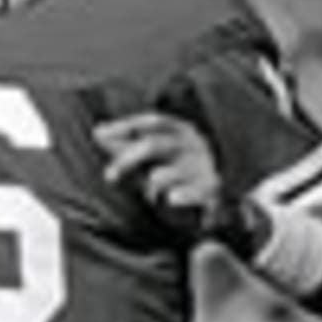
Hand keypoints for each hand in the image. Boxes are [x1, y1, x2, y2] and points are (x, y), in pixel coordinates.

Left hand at [94, 111, 223, 227]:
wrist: (223, 199)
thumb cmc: (183, 172)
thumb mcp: (157, 156)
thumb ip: (129, 145)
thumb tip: (98, 132)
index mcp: (181, 132)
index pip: (151, 122)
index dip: (125, 126)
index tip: (99, 134)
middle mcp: (193, 145)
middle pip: (153, 146)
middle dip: (127, 160)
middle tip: (109, 176)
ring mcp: (204, 167)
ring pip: (167, 173)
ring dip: (154, 186)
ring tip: (153, 197)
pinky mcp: (214, 190)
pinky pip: (196, 192)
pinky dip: (183, 196)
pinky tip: (172, 199)